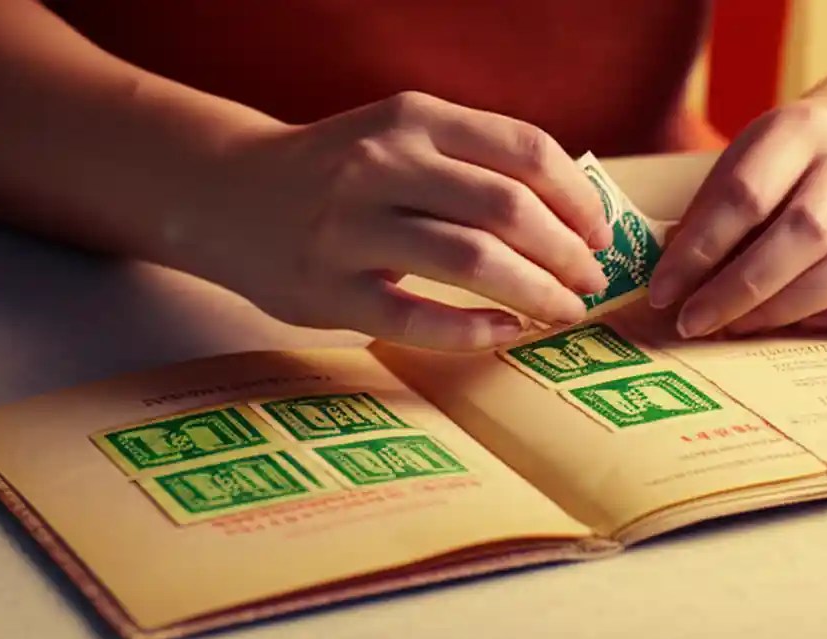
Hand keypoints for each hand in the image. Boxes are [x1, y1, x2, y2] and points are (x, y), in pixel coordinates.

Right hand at [176, 91, 610, 349]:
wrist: (225, 191)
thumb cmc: (335, 171)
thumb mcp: (399, 136)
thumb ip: (470, 159)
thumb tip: (572, 212)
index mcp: (414, 118)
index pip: (526, 150)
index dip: (579, 198)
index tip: (601, 234)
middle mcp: (383, 162)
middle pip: (509, 208)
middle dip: (567, 253)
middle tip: (589, 282)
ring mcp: (352, 226)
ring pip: (472, 259)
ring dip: (536, 292)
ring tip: (562, 311)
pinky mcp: (328, 288)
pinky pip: (418, 316)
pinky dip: (475, 330)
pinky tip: (505, 333)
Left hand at [647, 99, 826, 337]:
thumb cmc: (785, 165)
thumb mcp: (742, 163)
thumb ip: (708, 215)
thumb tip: (671, 282)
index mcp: (800, 130)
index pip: (745, 194)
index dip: (698, 250)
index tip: (662, 293)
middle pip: (802, 233)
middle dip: (738, 289)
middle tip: (694, 322)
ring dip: (784, 309)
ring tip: (736, 327)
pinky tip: (802, 326)